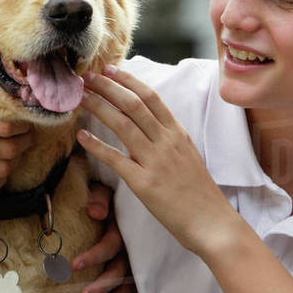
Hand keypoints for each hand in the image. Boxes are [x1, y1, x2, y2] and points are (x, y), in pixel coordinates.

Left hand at [71, 181, 133, 292]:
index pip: (110, 246)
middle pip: (119, 270)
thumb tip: (95, 213)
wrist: (125, 198)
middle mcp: (131, 248)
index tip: (73, 266)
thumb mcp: (105, 190)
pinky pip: (131, 291)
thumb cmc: (108, 196)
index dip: (93, 256)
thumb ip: (100, 198)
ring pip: (127, 285)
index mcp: (122, 229)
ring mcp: (134, 262)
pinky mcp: (134, 271)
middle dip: (101, 286)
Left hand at [76, 66, 231, 254]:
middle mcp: (167, 142)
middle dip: (108, 87)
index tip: (110, 70)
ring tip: (81, 98)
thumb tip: (147, 126)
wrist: (212, 223)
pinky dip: (97, 145)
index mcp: (178, 134)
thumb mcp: (187, 155)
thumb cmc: (198, 193)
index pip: (151, 97)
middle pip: (133, 105)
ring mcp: (156, 161)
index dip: (128, 81)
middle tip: (88, 77)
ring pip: (123, 125)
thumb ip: (168, 139)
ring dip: (99, 107)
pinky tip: (82, 136)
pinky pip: (116, 159)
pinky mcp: (144, 183)